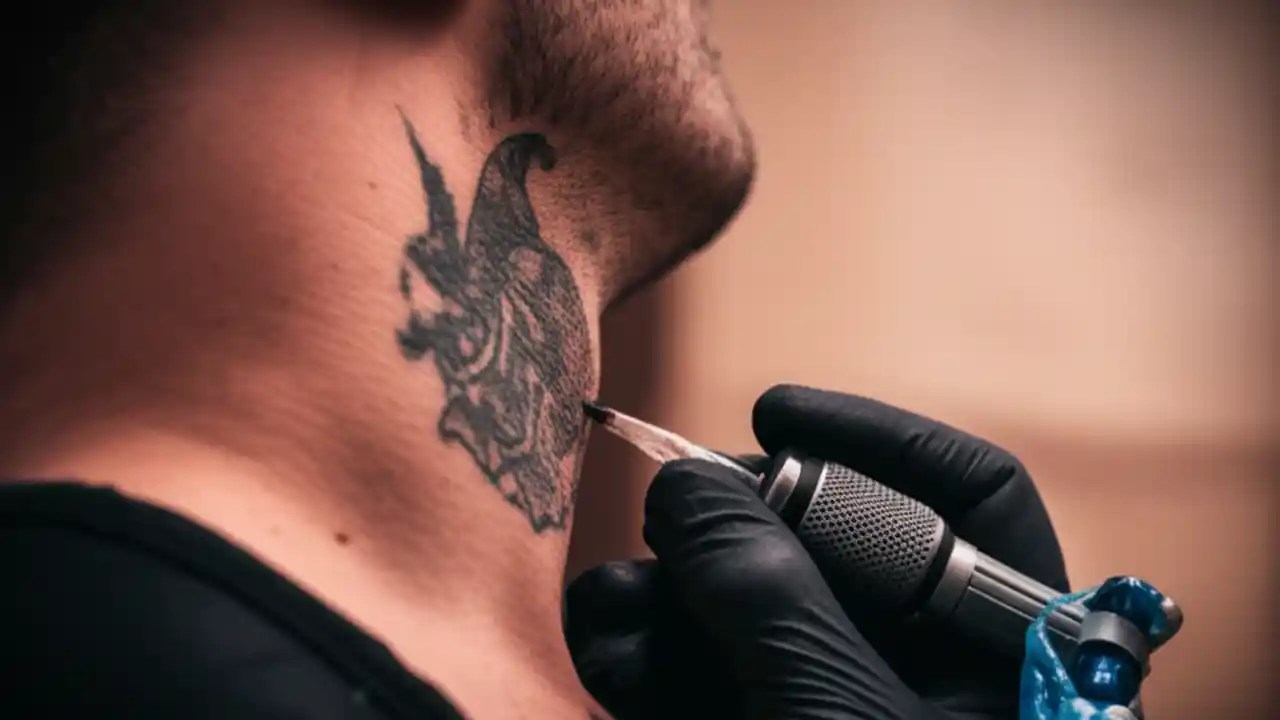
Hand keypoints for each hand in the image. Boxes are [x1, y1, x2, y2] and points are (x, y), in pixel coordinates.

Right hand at [566, 385, 1068, 719]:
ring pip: (758, 603)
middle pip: (839, 540)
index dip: (876, 437)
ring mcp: (842, 696)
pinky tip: (606, 649)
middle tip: (672, 509)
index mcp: (1011, 653)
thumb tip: (692, 483)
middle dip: (736, 523)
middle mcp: (932, 665)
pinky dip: (652, 655)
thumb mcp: (837, 718)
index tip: (773, 409)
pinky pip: (711, 667)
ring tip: (613, 605)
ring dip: (669, 594)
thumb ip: (770, 597)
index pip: (973, 498)